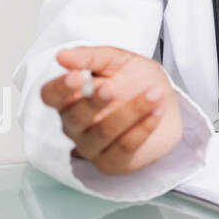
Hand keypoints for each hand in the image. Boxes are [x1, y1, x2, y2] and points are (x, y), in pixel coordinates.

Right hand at [40, 46, 183, 175]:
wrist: (168, 104)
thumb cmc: (137, 82)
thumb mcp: (120, 61)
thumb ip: (92, 57)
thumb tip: (63, 56)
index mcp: (70, 97)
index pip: (50, 96)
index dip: (60, 87)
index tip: (77, 75)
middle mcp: (75, 124)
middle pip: (74, 116)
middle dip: (94, 102)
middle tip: (112, 88)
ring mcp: (91, 146)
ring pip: (103, 132)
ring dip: (131, 111)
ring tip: (155, 93)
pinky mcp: (112, 162)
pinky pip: (123, 147)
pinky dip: (143, 128)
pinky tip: (158, 112)